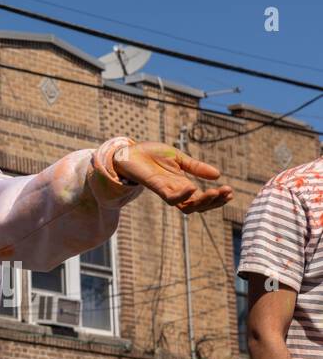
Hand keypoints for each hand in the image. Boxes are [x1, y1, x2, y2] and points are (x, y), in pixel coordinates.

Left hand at [110, 141, 232, 212]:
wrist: (129, 152)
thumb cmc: (151, 155)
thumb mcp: (178, 158)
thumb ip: (196, 167)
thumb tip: (218, 174)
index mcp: (182, 184)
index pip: (203, 198)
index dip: (217, 198)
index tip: (230, 192)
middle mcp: (176, 191)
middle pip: (198, 206)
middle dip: (214, 201)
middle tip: (227, 192)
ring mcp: (166, 190)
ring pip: (188, 206)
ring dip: (203, 201)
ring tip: (215, 192)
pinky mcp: (155, 187)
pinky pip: (171, 198)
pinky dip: (183, 195)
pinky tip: (193, 188)